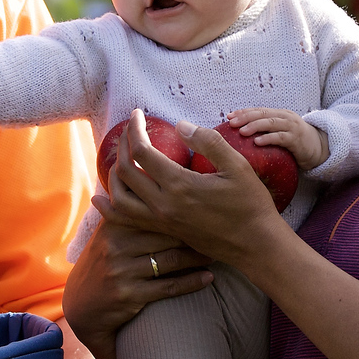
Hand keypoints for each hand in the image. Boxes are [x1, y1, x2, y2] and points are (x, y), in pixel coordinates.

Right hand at [63, 212, 213, 350]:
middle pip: (166, 233)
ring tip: (216, 252)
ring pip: (172, 259)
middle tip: (218, 228)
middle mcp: (116, 244)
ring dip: (198, 256)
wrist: (81, 307)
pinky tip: (208, 278)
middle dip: (194, 231)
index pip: (152, 210)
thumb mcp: (108, 234)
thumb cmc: (104, 263)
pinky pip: (169, 286)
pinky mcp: (129, 294)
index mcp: (113, 224)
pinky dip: (192, 282)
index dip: (180, 208)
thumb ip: (128, 211)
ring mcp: (122, 270)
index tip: (204, 205)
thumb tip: (153, 178)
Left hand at [107, 111, 283, 268]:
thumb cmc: (250, 204)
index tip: (137, 114)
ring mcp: (162, 221)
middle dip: (123, 145)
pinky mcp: (164, 231)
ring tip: (121, 155)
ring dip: (114, 174)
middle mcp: (164, 205)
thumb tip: (180, 125)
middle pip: (126, 171)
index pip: (142, 152)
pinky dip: (110, 207)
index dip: (135, 129)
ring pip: (120, 197)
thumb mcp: (237, 166)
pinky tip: (102, 198)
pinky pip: (127, 220)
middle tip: (130, 129)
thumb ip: (208, 142)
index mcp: (180, 186)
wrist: (255, 245)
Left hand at [229, 106, 328, 170]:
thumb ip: (266, 132)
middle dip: (245, 117)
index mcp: (279, 114)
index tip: (228, 117)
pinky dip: (268, 139)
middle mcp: (285, 117)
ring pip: (271, 123)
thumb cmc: (295, 143)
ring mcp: (292, 127)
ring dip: (255, 126)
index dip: (243, 112)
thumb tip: (240, 137)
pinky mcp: (297, 139)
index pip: (258, 110)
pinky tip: (257, 142)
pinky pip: (281, 137)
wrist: (320, 149)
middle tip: (231, 123)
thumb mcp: (280, 133)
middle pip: (262, 114)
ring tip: (241, 132)